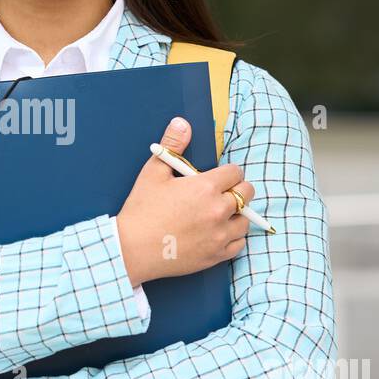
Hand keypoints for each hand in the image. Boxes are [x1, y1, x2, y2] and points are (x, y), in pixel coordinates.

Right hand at [115, 116, 254, 287]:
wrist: (132, 250)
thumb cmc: (141, 210)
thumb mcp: (153, 173)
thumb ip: (172, 145)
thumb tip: (182, 123)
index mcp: (205, 187)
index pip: (235, 172)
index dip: (227, 172)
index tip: (219, 177)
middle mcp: (218, 210)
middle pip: (247, 193)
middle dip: (236, 189)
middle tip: (220, 193)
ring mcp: (219, 235)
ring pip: (245, 219)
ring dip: (236, 214)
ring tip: (219, 214)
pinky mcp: (217, 255)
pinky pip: (240, 243)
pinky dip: (233, 237)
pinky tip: (218, 232)